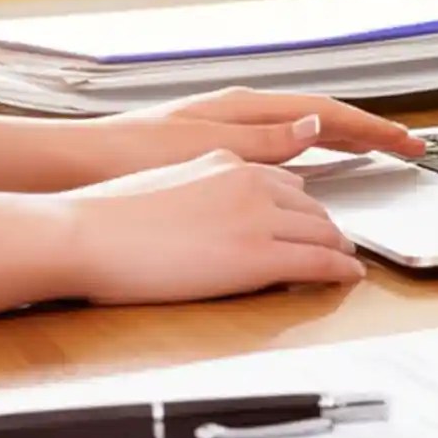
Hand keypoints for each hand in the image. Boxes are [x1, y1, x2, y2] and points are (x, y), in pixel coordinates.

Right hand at [62, 150, 365, 304]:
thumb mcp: (170, 183)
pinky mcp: (260, 255)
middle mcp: (250, 181)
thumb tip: (218, 210)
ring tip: (346, 262)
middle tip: (338, 246)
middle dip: (328, 229)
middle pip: (311, 207)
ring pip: (322, 232)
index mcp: (226, 160)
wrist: (88, 233)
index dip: (305, 208)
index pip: (285, 183)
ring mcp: (258, 217)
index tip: (312, 221)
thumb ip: (206, 187)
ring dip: (339, 249)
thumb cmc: (110, 217)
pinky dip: (341, 270)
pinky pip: (317, 263)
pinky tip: (349, 277)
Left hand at [81, 87, 426, 180]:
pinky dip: (310, 153)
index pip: (327, 113)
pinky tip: (314, 168)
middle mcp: (242, 111)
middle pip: (322, 116)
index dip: (373, 129)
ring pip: (303, 128)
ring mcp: (231, 127)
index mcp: (244, 107)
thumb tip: (317, 125)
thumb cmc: (133, 156)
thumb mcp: (204, 147)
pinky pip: (281, 145)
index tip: (409, 144)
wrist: (77, 164)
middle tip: (411, 148)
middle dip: (369, 132)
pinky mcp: (217, 146)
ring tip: (377, 151)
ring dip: (344, 139)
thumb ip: (263, 140)